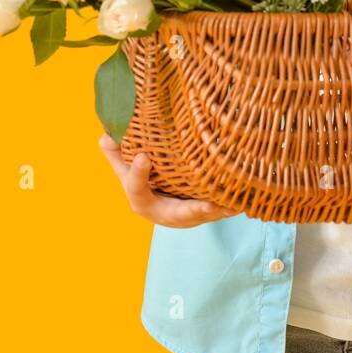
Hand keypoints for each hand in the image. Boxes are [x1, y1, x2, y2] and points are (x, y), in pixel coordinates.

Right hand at [99, 134, 241, 226]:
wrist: (158, 202)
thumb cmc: (142, 177)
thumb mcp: (124, 165)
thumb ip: (115, 151)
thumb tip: (106, 134)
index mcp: (140, 199)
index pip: (136, 188)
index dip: (138, 174)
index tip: (142, 157)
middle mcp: (163, 213)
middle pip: (178, 214)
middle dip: (194, 211)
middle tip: (208, 206)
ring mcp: (185, 217)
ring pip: (203, 216)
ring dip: (220, 212)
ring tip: (234, 205)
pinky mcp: (202, 215)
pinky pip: (217, 212)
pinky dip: (230, 207)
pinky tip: (245, 201)